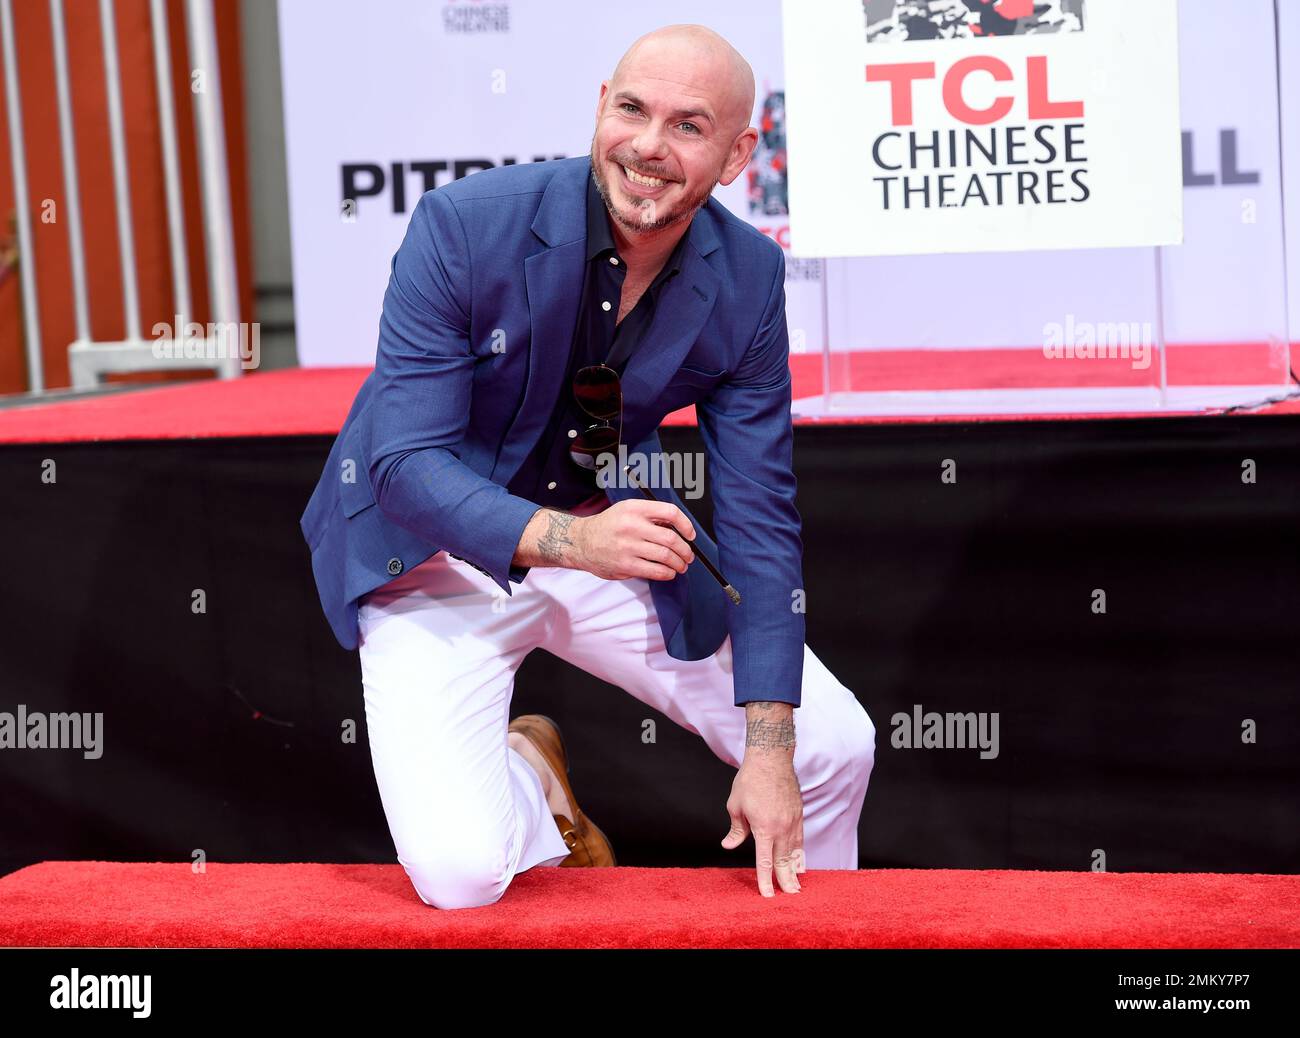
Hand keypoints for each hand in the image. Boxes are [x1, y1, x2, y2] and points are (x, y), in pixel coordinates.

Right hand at [570, 499, 695, 580]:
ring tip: (681, 566)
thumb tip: (678, 530)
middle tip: (688, 555)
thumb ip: (650, 516)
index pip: (670, 512)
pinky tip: (668, 572)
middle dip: (685, 550)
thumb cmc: (608, 526)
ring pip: (666, 556)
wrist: (581, 542)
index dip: (686, 524)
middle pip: (671, 538)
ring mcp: (628, 546)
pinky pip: (655, 571)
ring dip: (679, 563)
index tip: (690, 534)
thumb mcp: (627, 510)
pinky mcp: (625, 565)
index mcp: (635, 508)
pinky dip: (667, 573)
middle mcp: (632, 526)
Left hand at [721, 703, 804, 896]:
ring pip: (795, 852)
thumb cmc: (750, 781)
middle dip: (786, 881)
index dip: (765, 880)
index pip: (765, 861)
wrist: (771, 759)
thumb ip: (736, 829)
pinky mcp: (799, 815)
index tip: (768, 895)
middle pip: (784, 861)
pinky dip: (800, 853)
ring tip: (798, 885)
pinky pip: (800, 839)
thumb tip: (729, 845)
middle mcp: (781, 828)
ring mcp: (792, 821)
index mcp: (764, 828)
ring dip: (796, 870)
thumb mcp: (736, 806)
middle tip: (790, 897)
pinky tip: (800, 862)